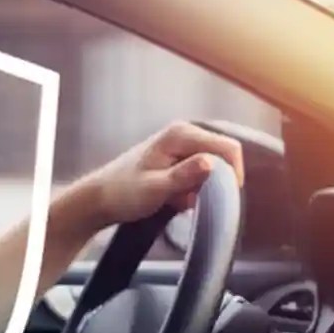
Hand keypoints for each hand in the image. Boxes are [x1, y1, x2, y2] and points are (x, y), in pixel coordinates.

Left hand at [70, 121, 244, 235]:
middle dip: (215, 182)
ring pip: (213, 167)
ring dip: (203, 188)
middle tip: (192, 200)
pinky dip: (193, 189)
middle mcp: (185, 133)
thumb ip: (183, 176)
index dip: (232, 173)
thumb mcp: (155, 188)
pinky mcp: (180, 157)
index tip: (224, 197)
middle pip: (223, 156)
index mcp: (181, 134)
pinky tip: (176, 198)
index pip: (227, 148)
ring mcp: (183, 144)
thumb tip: (212, 163)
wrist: (101, 198)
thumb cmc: (124, 193)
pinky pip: (201, 173)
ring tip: (178, 199)